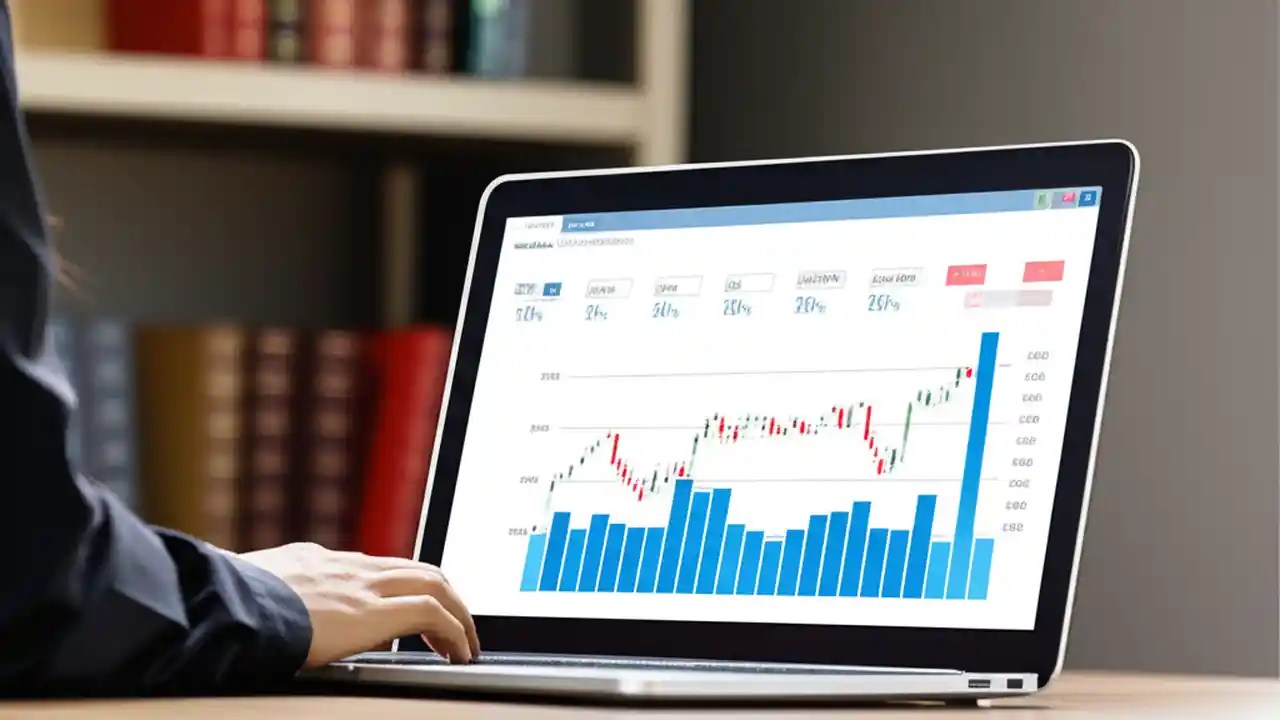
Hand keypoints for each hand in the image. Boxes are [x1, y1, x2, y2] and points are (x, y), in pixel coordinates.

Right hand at [237, 542, 479, 667]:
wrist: (222, 607)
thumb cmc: (222, 607)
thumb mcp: (250, 595)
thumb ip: (272, 601)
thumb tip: (268, 624)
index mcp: (316, 562)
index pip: (375, 568)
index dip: (400, 588)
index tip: (408, 611)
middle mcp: (345, 567)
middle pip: (415, 569)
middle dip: (443, 595)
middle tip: (454, 626)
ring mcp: (361, 584)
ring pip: (433, 583)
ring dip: (456, 613)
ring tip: (464, 643)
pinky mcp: (372, 611)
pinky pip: (431, 611)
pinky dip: (453, 630)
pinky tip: (458, 652)